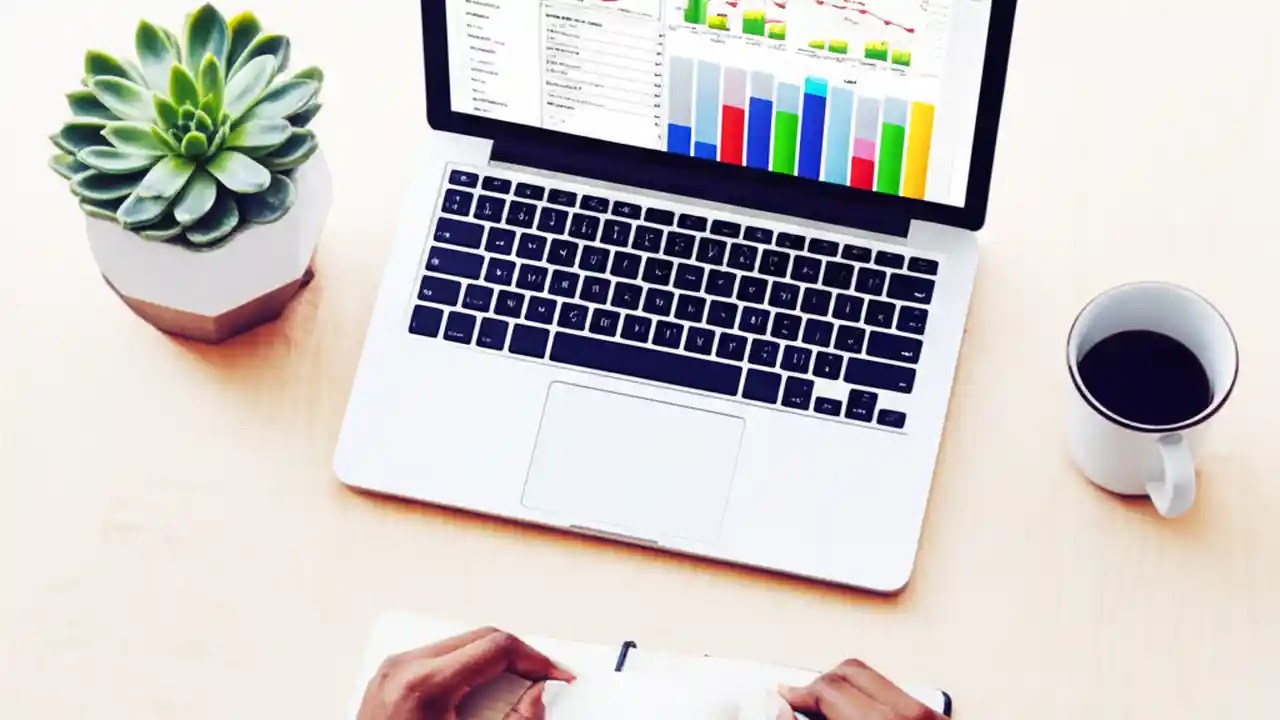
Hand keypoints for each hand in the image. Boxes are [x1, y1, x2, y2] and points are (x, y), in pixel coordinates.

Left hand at [357, 627, 574, 719]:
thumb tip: (536, 693)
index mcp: (425, 684)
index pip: (496, 647)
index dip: (535, 659)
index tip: (555, 674)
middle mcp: (404, 667)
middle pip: (481, 638)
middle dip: (517, 657)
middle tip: (541, 680)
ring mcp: (393, 668)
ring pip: (461, 644)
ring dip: (492, 662)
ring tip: (512, 690)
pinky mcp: (390, 676)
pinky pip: (439, 657)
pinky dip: (466, 670)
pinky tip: (480, 693)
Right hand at [778, 659, 942, 719]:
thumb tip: (787, 710)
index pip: (830, 686)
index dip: (799, 691)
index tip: (785, 697)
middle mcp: (911, 712)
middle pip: (853, 670)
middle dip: (822, 683)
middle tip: (804, 701)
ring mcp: (931, 714)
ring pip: (877, 678)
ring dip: (848, 689)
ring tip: (830, 708)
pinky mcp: (940, 718)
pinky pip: (899, 694)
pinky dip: (874, 699)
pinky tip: (860, 714)